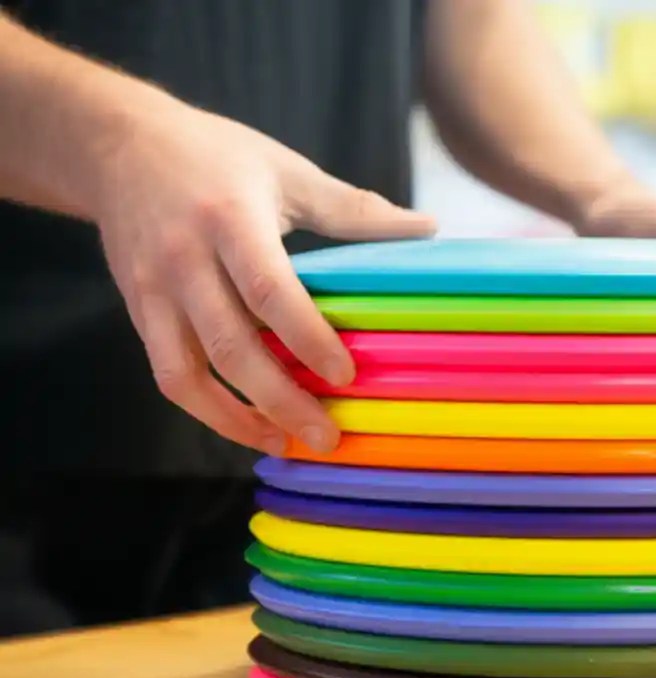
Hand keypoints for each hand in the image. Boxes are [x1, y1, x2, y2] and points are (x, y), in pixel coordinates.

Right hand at [91, 100, 435, 454]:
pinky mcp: (137, 310)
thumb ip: (354, 208)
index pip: (268, 290)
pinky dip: (206, 408)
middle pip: (229, 345)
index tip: (344, 376)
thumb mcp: (286, 171)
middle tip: (326, 435)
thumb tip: (427, 228)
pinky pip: (168, 373)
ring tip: (285, 443)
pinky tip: (247, 423)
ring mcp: (154, 290)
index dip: (306, 338)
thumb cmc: (214, 155)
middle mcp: (184, 259)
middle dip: (279, 399)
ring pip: (189, 372)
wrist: (116, 145)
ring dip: (237, 418)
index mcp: (229, 220)